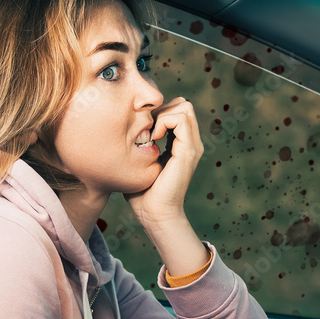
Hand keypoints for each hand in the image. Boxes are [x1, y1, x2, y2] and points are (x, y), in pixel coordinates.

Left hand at [125, 97, 202, 227]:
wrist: (154, 214)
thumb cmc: (143, 193)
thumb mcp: (141, 162)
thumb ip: (141, 145)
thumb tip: (127, 131)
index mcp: (182, 145)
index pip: (178, 110)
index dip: (160, 112)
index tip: (144, 129)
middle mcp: (191, 143)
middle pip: (184, 105)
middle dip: (163, 109)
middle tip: (148, 128)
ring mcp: (192, 146)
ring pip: (185, 107)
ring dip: (163, 114)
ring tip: (151, 134)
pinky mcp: (188, 151)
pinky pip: (181, 119)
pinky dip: (165, 121)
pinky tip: (154, 138)